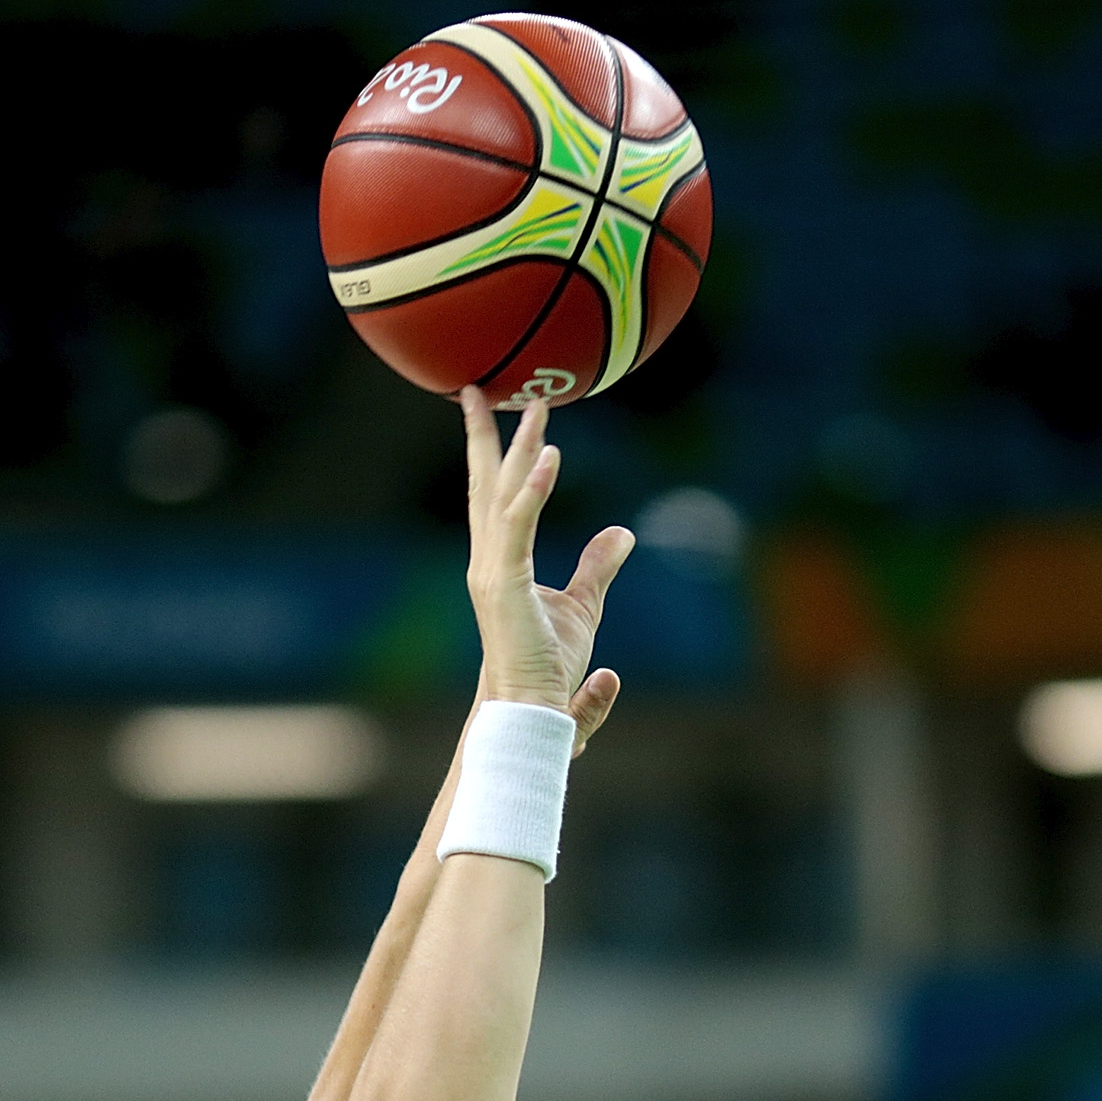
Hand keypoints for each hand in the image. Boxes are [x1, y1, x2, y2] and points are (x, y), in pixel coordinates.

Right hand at [461, 388, 629, 731]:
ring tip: (534, 407)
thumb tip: (621, 533)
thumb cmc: (549, 670)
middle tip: (480, 388)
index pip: (491, 496)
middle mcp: (487, 560)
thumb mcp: (582, 606)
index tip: (488, 411)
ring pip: (501, 495)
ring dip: (517, 448)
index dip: (490, 453)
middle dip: (484, 434)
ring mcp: (491, 571)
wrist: (529, 712)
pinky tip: (549, 456)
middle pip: (485, 484)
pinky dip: (532, 489)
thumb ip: (597, 566)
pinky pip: (519, 526)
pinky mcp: (504, 585)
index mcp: (498, 563)